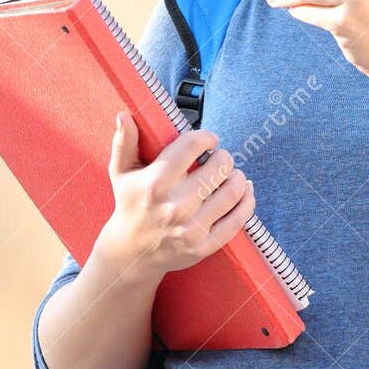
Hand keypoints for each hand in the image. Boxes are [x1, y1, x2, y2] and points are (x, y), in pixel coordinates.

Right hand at [91, 115, 256, 283]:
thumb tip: (124, 115)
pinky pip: (239, 219)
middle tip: (219, 159)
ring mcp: (192, 228)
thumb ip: (124, 142)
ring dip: (238, 177)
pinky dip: (247, 200)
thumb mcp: (121, 172)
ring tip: (231, 175)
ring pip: (234, 191)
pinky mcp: (204, 245)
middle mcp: (175, 205)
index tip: (209, 140)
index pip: (194, 145)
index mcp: (156, 182)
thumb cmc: (129, 205)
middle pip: (220, 166)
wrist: (132, 253)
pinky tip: (244, 192)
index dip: (207, 137)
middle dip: (223, 157)